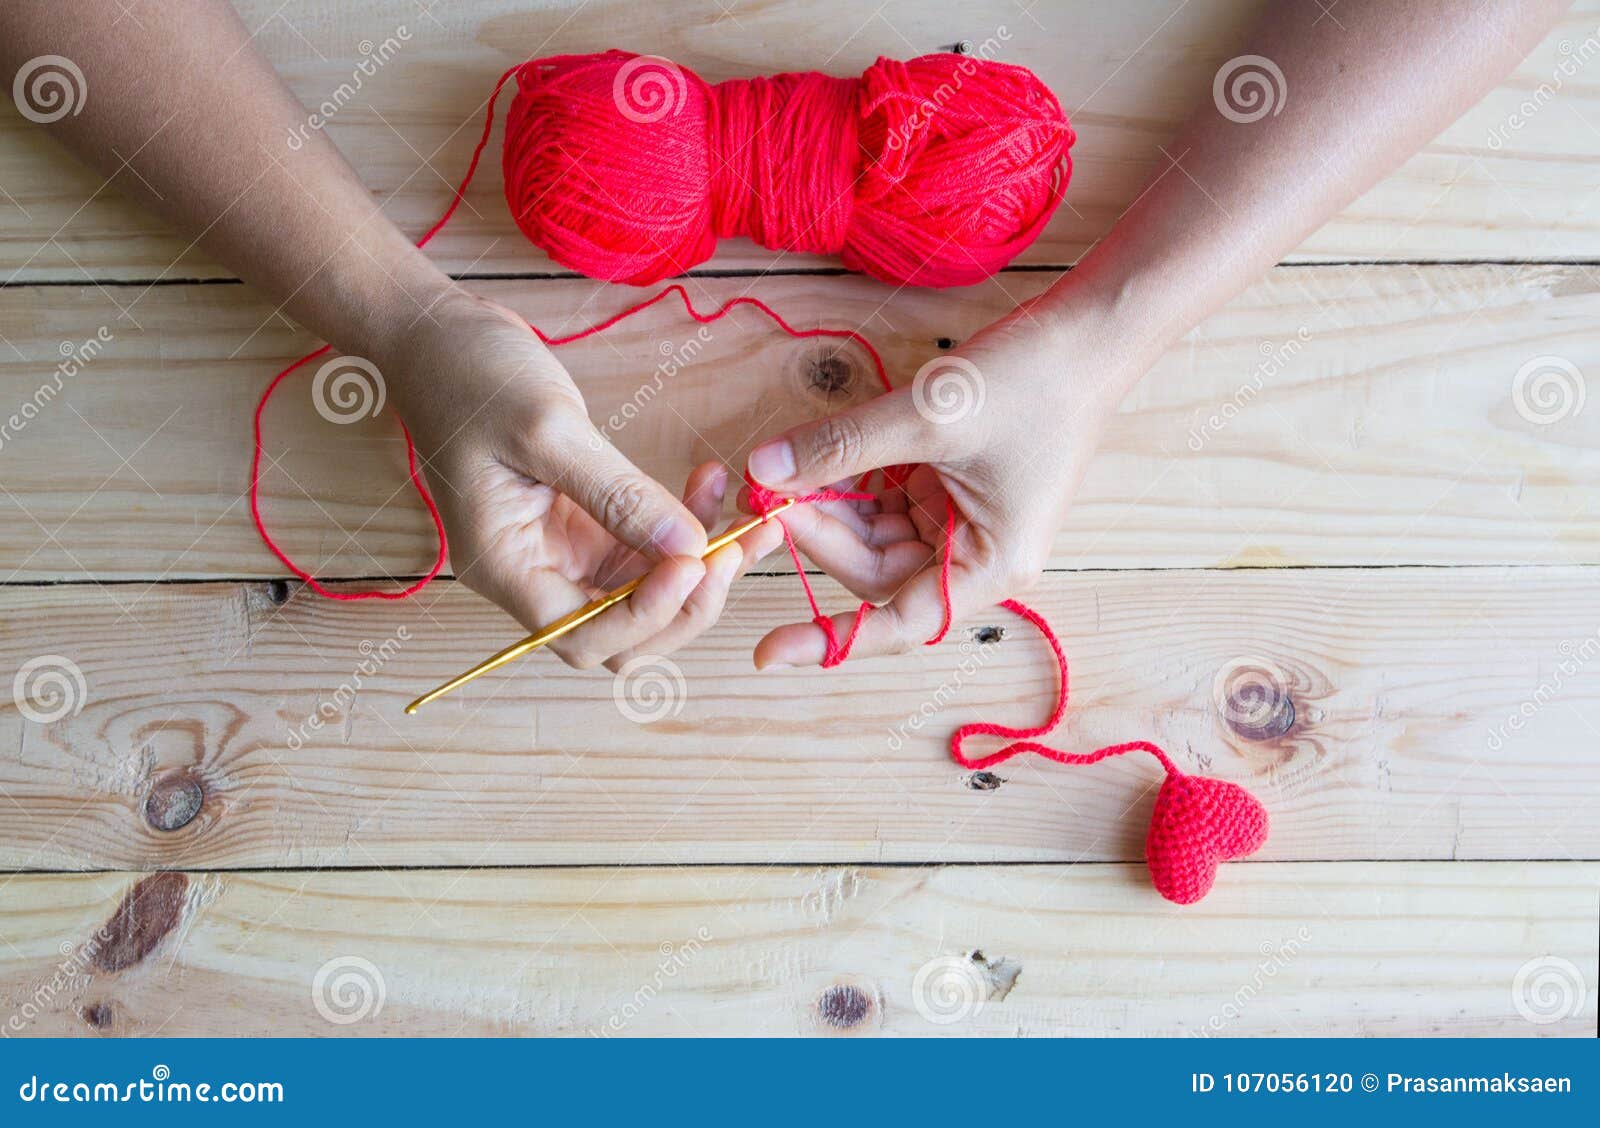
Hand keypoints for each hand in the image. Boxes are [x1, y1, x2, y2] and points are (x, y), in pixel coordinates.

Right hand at [385, 287, 785, 670]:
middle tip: (734, 550)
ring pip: (643, 596)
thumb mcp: (547, 428)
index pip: (581, 636)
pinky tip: (709, 485)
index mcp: (504, 566)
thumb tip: (685, 545)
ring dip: (697, 567)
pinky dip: (684, 528)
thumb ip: (616, 494)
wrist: (440, 336)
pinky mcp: (585, 524)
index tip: (692, 562)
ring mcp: (561, 551)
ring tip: (742, 518)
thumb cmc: (471, 375)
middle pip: (620, 634)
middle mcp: (533, 573)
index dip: (645, 615)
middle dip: (684, 603)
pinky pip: (644, 549)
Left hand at [741, 300, 1123, 667]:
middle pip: (877, 571)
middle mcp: (977, 554)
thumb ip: (842, 446)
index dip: (831, 638)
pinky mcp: (950, 486)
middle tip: (772, 497)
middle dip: (824, 536)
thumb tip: (763, 470)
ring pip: (876, 535)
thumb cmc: (1032, 381)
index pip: (898, 621)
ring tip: (788, 471)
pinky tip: (819, 457)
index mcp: (990, 565)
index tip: (768, 652)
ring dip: (832, 507)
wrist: (1088, 330)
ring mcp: (962, 519)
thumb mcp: (928, 414)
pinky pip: (887, 500)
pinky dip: (852, 482)